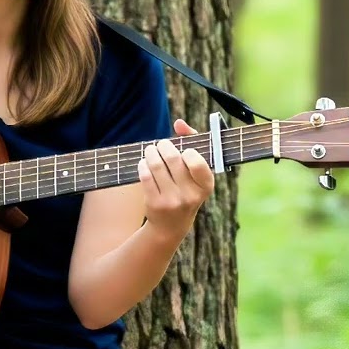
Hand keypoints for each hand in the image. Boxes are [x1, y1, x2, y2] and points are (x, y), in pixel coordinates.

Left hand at [137, 119, 214, 241]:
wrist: (171, 226)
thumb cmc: (185, 190)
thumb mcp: (195, 174)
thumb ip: (192, 143)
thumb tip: (179, 123)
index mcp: (205, 186)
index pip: (198, 163)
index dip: (188, 152)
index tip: (183, 150)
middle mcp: (190, 195)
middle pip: (173, 159)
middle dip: (164, 146)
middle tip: (161, 145)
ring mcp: (172, 201)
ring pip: (156, 165)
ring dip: (151, 152)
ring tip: (151, 150)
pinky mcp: (155, 203)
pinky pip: (145, 176)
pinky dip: (143, 164)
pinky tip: (144, 163)